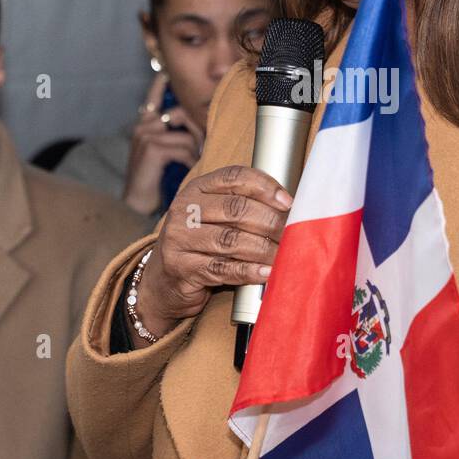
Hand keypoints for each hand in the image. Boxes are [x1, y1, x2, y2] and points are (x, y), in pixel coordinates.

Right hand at [124, 73, 202, 214]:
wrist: (137, 205)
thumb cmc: (156, 181)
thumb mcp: (168, 155)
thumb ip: (179, 138)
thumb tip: (202, 130)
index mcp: (145, 126)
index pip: (153, 98)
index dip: (160, 85)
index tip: (164, 72)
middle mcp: (143, 126)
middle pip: (182, 114)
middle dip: (197, 131)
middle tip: (204, 147)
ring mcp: (146, 135)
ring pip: (187, 135)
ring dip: (195, 152)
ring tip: (194, 164)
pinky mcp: (152, 148)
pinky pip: (184, 148)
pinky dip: (190, 161)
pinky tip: (187, 170)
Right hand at [130, 164, 292, 343]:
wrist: (164, 282)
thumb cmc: (202, 244)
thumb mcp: (216, 217)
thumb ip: (245, 206)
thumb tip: (290, 209)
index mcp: (197, 189)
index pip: (235, 177)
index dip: (265, 186)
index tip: (289, 202)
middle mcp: (184, 209)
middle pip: (236, 209)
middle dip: (271, 222)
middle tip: (294, 234)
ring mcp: (179, 239)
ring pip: (230, 240)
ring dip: (264, 249)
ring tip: (285, 255)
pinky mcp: (181, 268)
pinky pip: (222, 269)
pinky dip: (249, 271)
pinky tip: (267, 273)